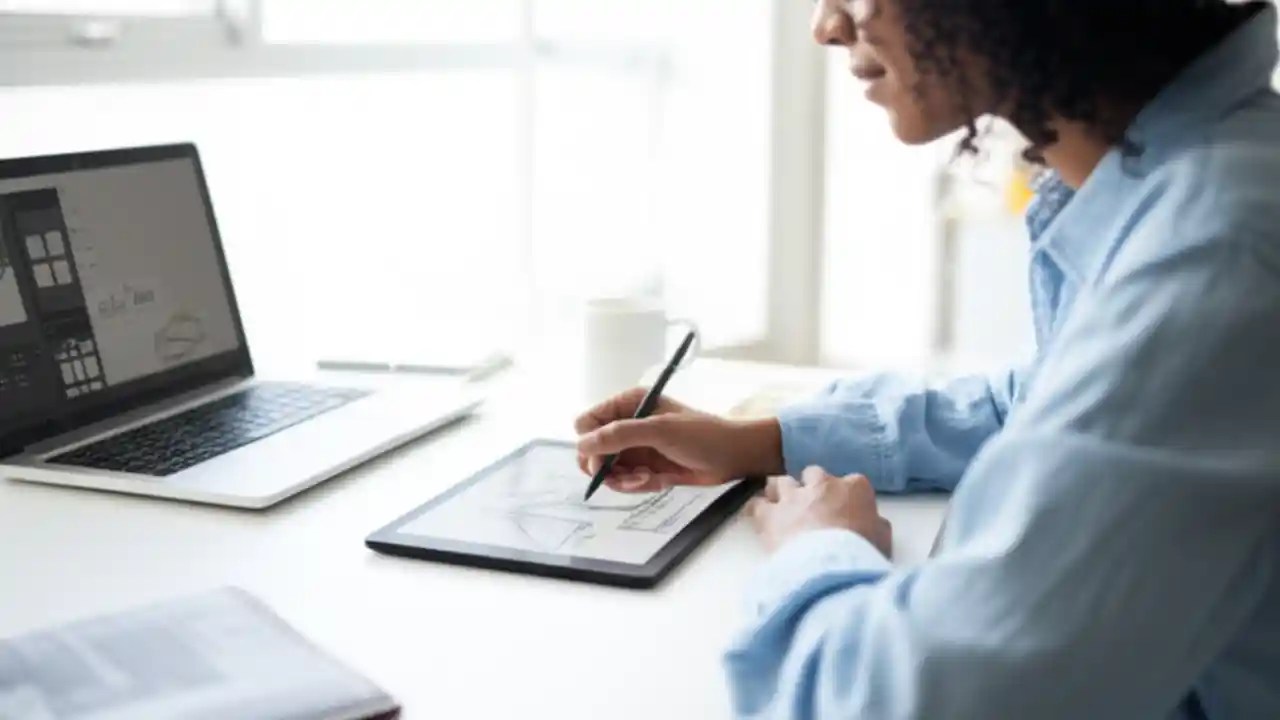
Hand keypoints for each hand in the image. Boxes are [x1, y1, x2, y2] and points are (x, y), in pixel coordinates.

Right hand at [574, 387, 784, 492]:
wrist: (735, 457)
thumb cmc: (702, 435)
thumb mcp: (660, 431)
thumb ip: (620, 435)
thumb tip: (582, 445)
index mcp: (628, 404)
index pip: (587, 423)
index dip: (590, 443)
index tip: (604, 460)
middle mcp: (628, 424)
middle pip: (593, 450)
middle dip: (606, 467)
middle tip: (627, 476)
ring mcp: (636, 447)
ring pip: (608, 470)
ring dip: (624, 479)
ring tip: (648, 479)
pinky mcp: (646, 467)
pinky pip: (626, 481)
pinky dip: (637, 485)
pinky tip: (658, 482)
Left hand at [747, 467, 891, 556]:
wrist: (830, 567)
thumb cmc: (862, 553)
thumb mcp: (883, 540)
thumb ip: (877, 526)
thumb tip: (875, 524)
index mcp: (855, 488)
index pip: (853, 482)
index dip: (847, 495)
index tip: (846, 509)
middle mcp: (822, 485)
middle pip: (813, 474)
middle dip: (812, 486)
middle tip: (813, 505)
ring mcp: (793, 497)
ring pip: (782, 482)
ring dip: (782, 492)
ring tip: (783, 507)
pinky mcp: (769, 514)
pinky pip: (757, 503)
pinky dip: (758, 509)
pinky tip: (759, 516)